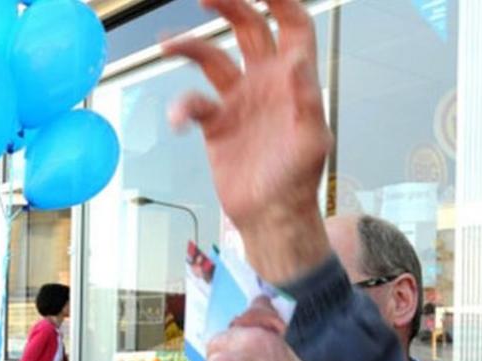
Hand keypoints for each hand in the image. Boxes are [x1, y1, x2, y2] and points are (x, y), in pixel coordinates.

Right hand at [163, 0, 332, 283]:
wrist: (271, 218)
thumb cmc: (299, 181)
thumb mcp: (313, 142)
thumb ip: (305, 100)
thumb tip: (295, 62)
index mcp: (294, 79)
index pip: (293, 24)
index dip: (280, 0)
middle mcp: (266, 81)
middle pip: (249, 27)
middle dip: (230, 4)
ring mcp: (240, 100)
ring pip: (211, 57)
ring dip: (189, 45)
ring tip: (168, 44)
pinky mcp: (216, 123)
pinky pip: (194, 101)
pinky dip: (182, 107)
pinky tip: (178, 121)